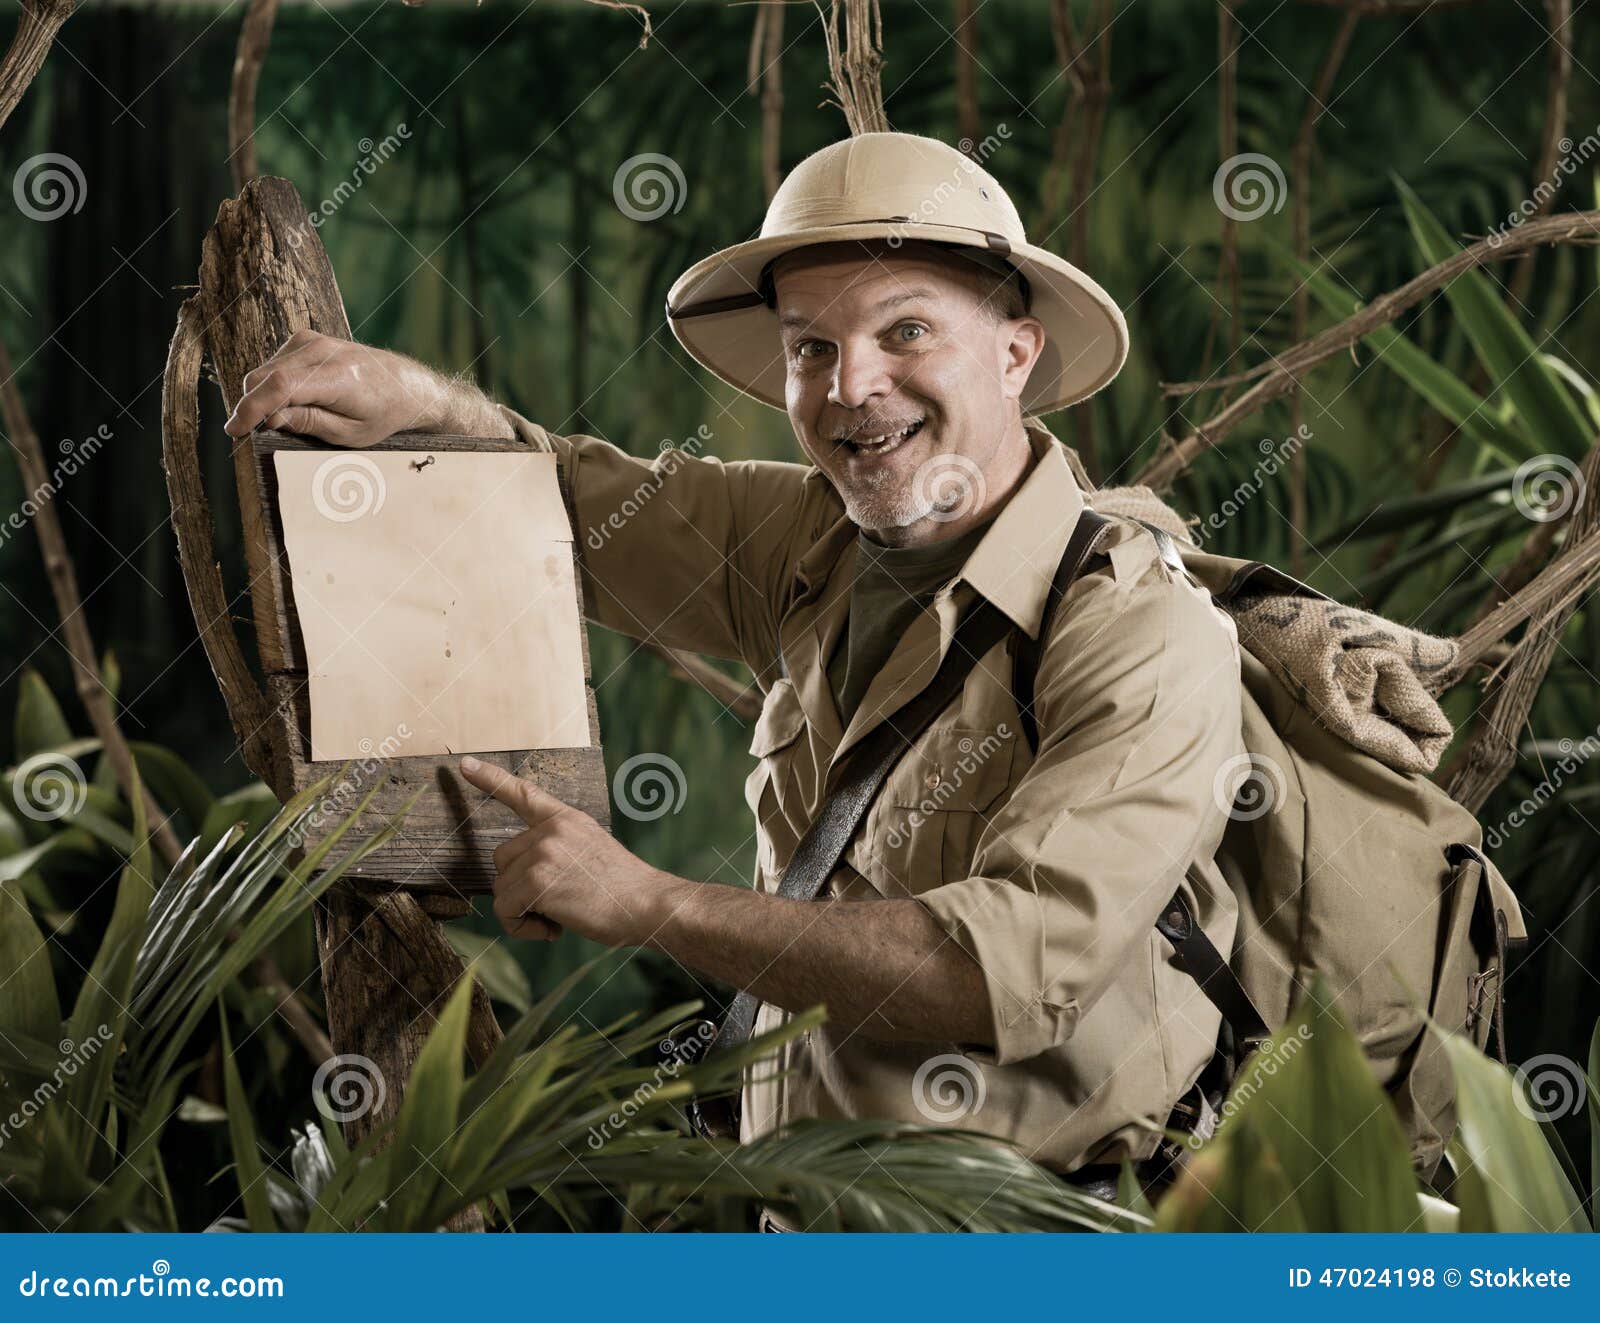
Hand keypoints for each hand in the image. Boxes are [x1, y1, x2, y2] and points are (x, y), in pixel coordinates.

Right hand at [222, 329, 509, 446]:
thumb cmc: (382, 415)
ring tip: (275, 420)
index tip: (234, 430)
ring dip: (260, 396)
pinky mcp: (308, 338)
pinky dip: (271, 383)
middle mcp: (324, 351)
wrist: (406, 387)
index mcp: (338, 376)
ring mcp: (314, 340)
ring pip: (264, 369)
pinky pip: (274, 362)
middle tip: (249, 434)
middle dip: (250, 407)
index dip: (251, 409)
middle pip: (264, 376)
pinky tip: (288, 401)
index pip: (280, 387)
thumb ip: (308, 423)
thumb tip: (269, 418)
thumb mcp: (350, 434)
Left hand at [459, 755, 667, 947]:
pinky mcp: (536, 881)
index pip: (523, 793)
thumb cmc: (622, 889)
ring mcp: (542, 852)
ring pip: (502, 889)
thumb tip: (523, 875)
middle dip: (520, 888)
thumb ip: (558, 849)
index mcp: (566, 819)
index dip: (491, 779)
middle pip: (502, 861)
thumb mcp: (591, 851)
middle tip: (557, 904)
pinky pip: (506, 910)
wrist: (647, 905)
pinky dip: (522, 927)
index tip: (465, 764)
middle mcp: (550, 830)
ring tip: (561, 915)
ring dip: (524, 911)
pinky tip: (554, 928)